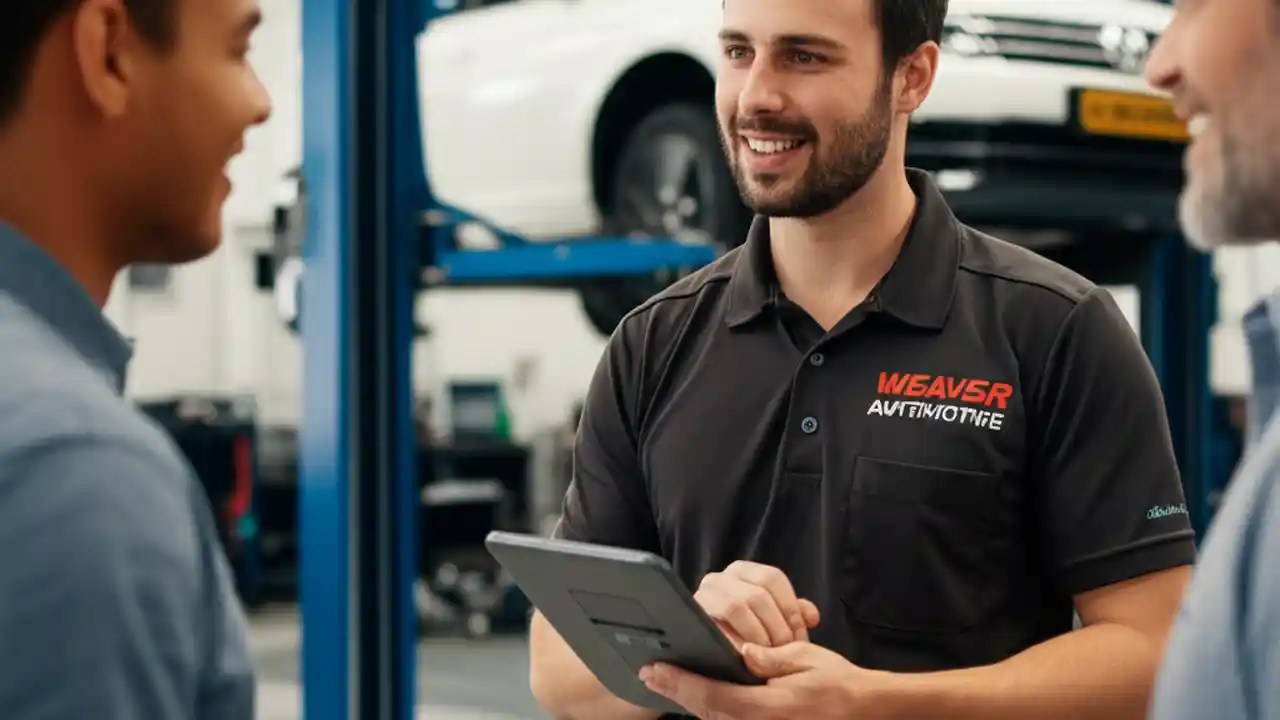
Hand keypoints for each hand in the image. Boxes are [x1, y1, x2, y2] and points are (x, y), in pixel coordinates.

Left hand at [640, 641, 887, 719]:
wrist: (861, 711)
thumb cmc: (837, 684)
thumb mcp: (806, 660)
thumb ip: (771, 658)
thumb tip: (742, 651)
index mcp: (767, 708)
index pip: (712, 696)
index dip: (680, 684)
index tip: (655, 670)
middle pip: (705, 712)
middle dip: (676, 691)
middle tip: (649, 673)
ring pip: (713, 719)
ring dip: (688, 700)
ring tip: (664, 680)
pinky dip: (708, 708)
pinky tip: (695, 692)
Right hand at [694, 561, 820, 649]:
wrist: (712, 658)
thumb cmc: (751, 638)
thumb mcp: (776, 621)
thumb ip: (794, 614)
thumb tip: (810, 617)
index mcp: (743, 571)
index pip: (772, 578)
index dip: (790, 607)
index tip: (799, 634)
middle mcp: (720, 579)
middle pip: (757, 594)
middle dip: (776, 627)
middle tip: (784, 651)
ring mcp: (704, 596)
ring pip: (737, 605)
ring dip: (758, 634)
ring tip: (767, 655)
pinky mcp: (694, 617)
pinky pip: (718, 625)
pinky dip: (737, 642)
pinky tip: (748, 656)